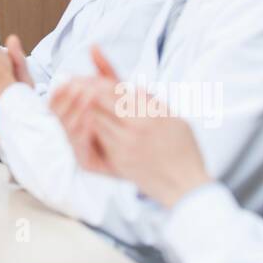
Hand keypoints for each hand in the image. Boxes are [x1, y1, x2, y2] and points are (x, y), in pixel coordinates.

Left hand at [83, 49, 211, 207]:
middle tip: (77, 87)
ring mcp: (125, 145)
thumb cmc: (182, 146)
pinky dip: (92, 128)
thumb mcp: (171, 115)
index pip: (114, 88)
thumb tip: (133, 86)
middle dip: (86, 92)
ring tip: (80, 103)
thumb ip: (148, 98)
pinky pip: (98, 138)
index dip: (97, 80)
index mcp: (150, 112)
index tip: (90, 78)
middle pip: (99, 102)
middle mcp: (136, 127)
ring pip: (94, 119)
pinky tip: (91, 123)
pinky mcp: (118, 160)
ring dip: (87, 109)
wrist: (185, 184)